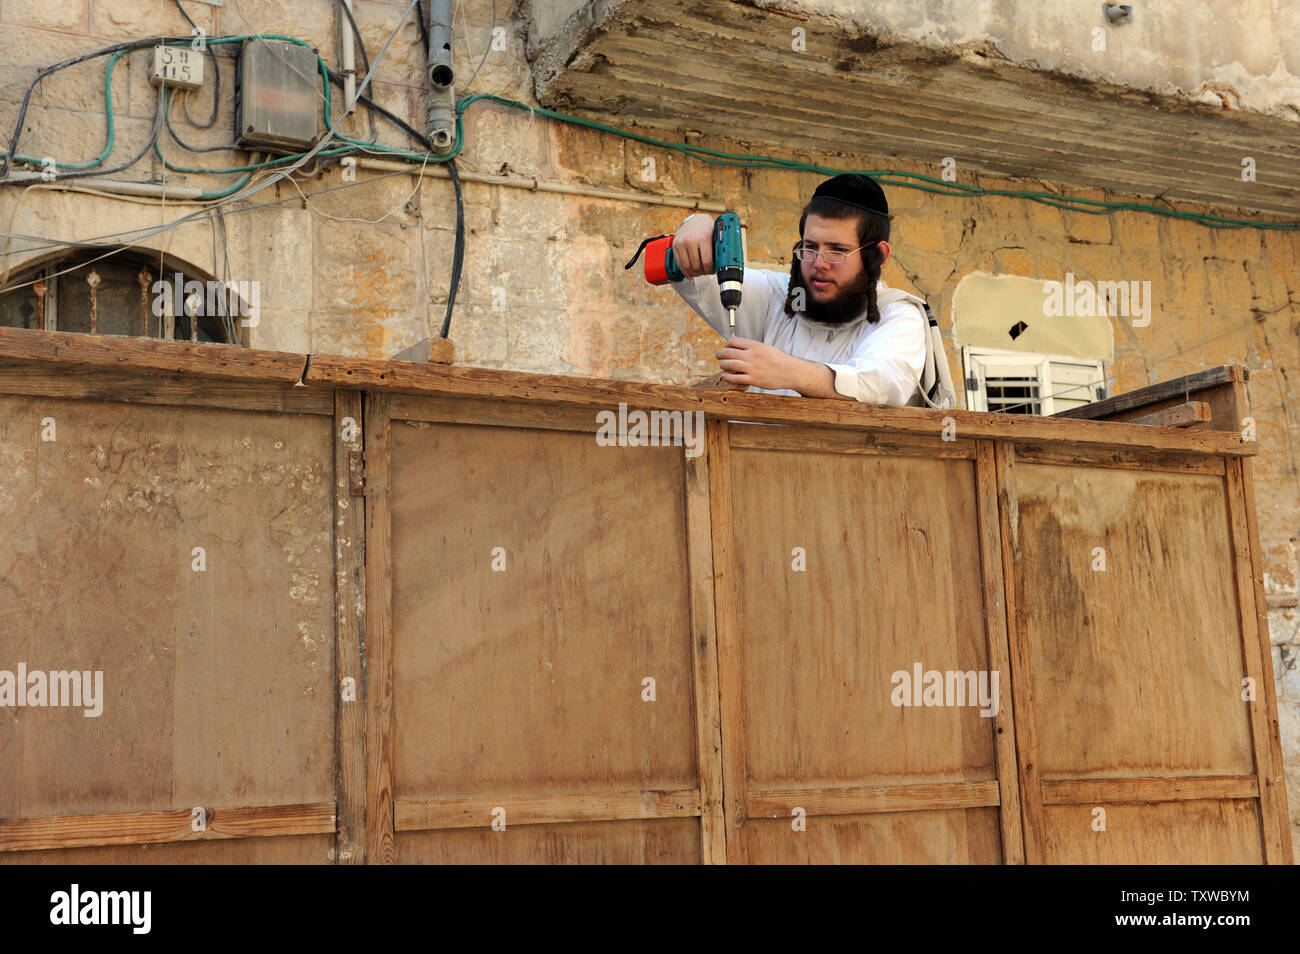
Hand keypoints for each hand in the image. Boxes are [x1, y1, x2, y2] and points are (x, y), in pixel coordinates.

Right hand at [672, 213, 714, 277]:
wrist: (695, 220)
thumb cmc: (706, 229)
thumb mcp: (714, 238)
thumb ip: (716, 251)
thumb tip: (718, 266)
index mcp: (703, 238)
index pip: (706, 262)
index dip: (710, 270)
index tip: (712, 271)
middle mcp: (691, 240)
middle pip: (696, 266)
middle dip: (702, 272)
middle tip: (706, 272)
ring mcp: (681, 243)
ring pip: (687, 267)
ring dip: (694, 273)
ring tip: (699, 273)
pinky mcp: (675, 246)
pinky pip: (679, 263)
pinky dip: (685, 271)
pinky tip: (690, 273)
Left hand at [715, 338, 845, 397]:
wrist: (791, 372)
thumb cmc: (780, 360)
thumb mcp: (766, 348)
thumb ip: (753, 348)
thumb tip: (740, 347)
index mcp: (755, 346)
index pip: (734, 341)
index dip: (727, 344)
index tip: (726, 347)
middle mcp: (752, 355)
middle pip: (729, 352)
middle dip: (720, 354)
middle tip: (718, 355)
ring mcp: (752, 368)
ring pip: (730, 364)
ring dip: (722, 365)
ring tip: (721, 365)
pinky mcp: (754, 379)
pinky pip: (736, 378)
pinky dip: (727, 377)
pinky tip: (725, 376)